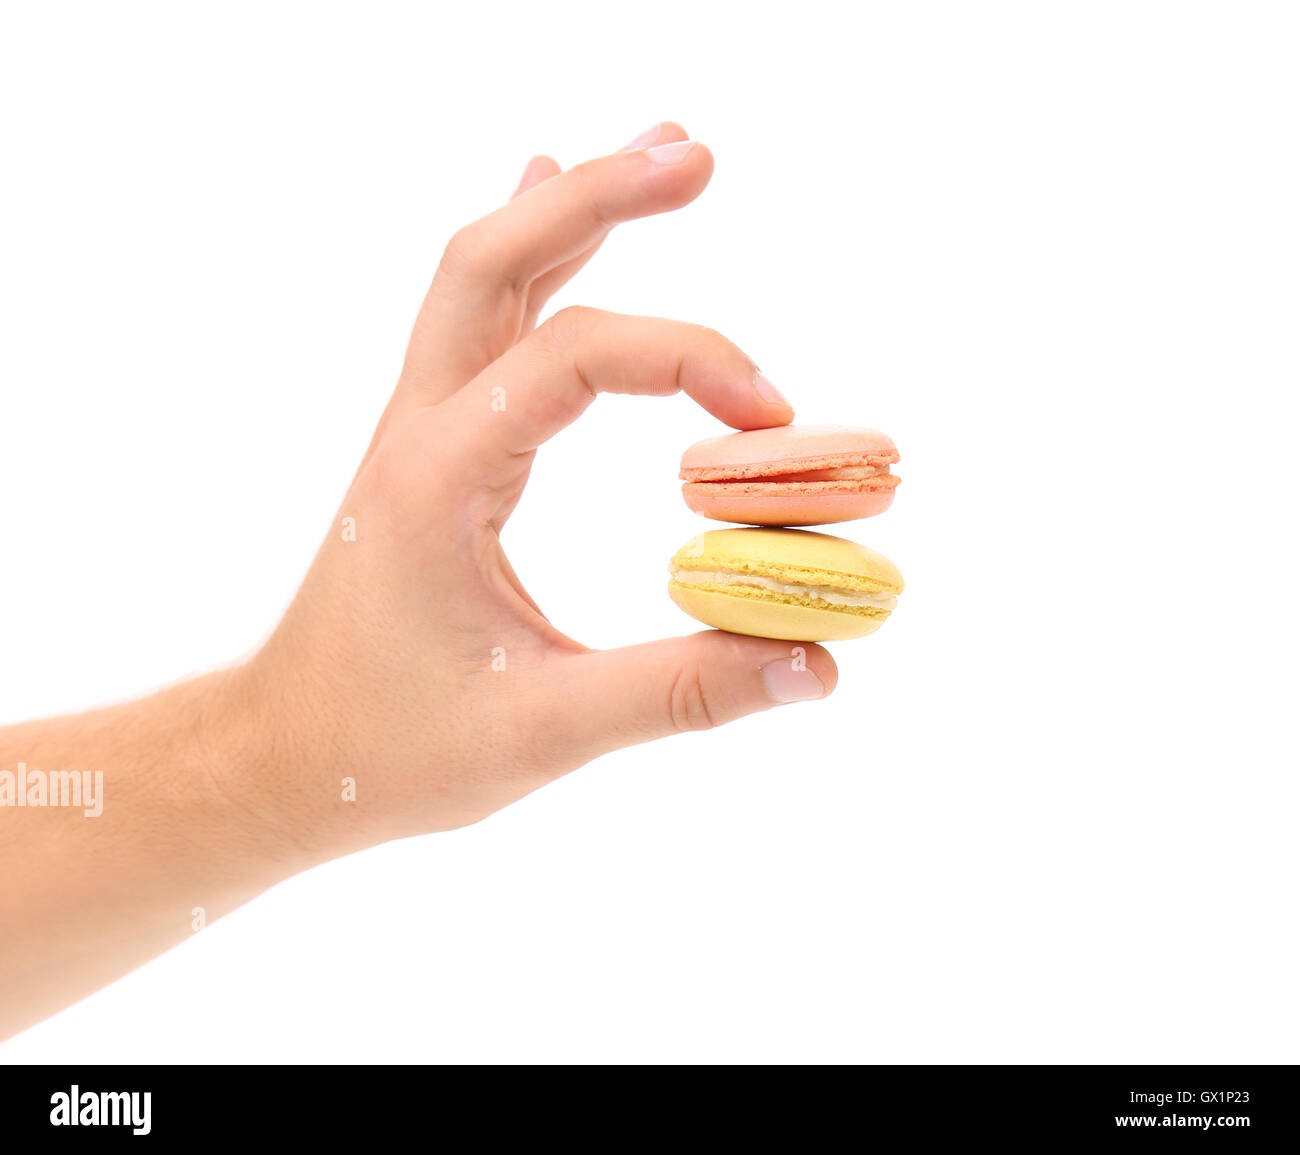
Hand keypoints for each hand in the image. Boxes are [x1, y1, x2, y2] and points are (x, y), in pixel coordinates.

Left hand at [239, 124, 839, 852]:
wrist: (286, 756)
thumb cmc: (389, 752)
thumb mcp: (540, 732)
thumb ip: (680, 693)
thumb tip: (815, 663)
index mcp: (437, 481)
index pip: (571, 357)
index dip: (689, 359)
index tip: (775, 422)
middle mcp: (421, 431)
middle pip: (497, 261)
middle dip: (601, 195)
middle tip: (698, 156)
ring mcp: (421, 431)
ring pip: (484, 278)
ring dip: (568, 208)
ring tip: (657, 154)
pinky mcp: (434, 449)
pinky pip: (478, 323)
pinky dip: (528, 258)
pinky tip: (548, 204)